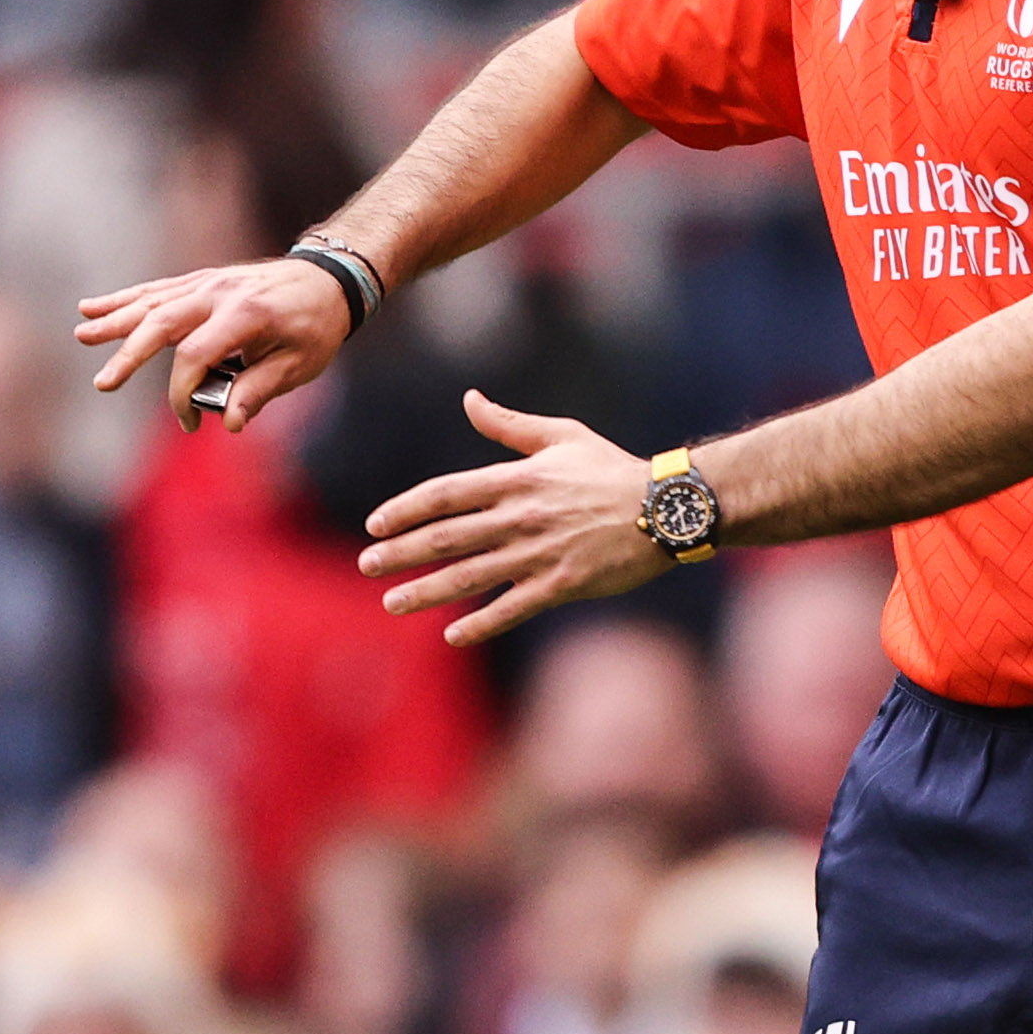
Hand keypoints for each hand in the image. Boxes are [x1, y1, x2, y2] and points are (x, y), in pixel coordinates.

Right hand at [75, 255, 361, 429]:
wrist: (328, 280)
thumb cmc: (315, 327)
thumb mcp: (300, 365)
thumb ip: (260, 390)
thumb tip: (232, 424)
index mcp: (246, 314)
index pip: (196, 355)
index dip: (184, 393)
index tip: (190, 423)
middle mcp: (219, 293)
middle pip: (163, 322)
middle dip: (130, 354)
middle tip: (103, 383)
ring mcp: (207, 282)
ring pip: (152, 301)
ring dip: (115, 319)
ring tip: (82, 334)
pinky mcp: (200, 281)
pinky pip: (157, 290)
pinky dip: (125, 299)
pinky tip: (94, 308)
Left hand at [355, 393, 664, 644]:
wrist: (665, 509)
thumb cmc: (612, 470)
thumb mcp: (561, 437)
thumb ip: (509, 425)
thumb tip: (469, 399)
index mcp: (516, 480)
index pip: (444, 494)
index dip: (405, 509)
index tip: (375, 525)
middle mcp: (519, 517)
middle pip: (445, 537)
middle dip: (401, 553)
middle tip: (367, 565)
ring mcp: (538, 554)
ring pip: (468, 576)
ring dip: (425, 591)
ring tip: (391, 603)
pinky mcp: (560, 585)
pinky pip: (510, 608)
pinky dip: (479, 624)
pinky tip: (452, 634)